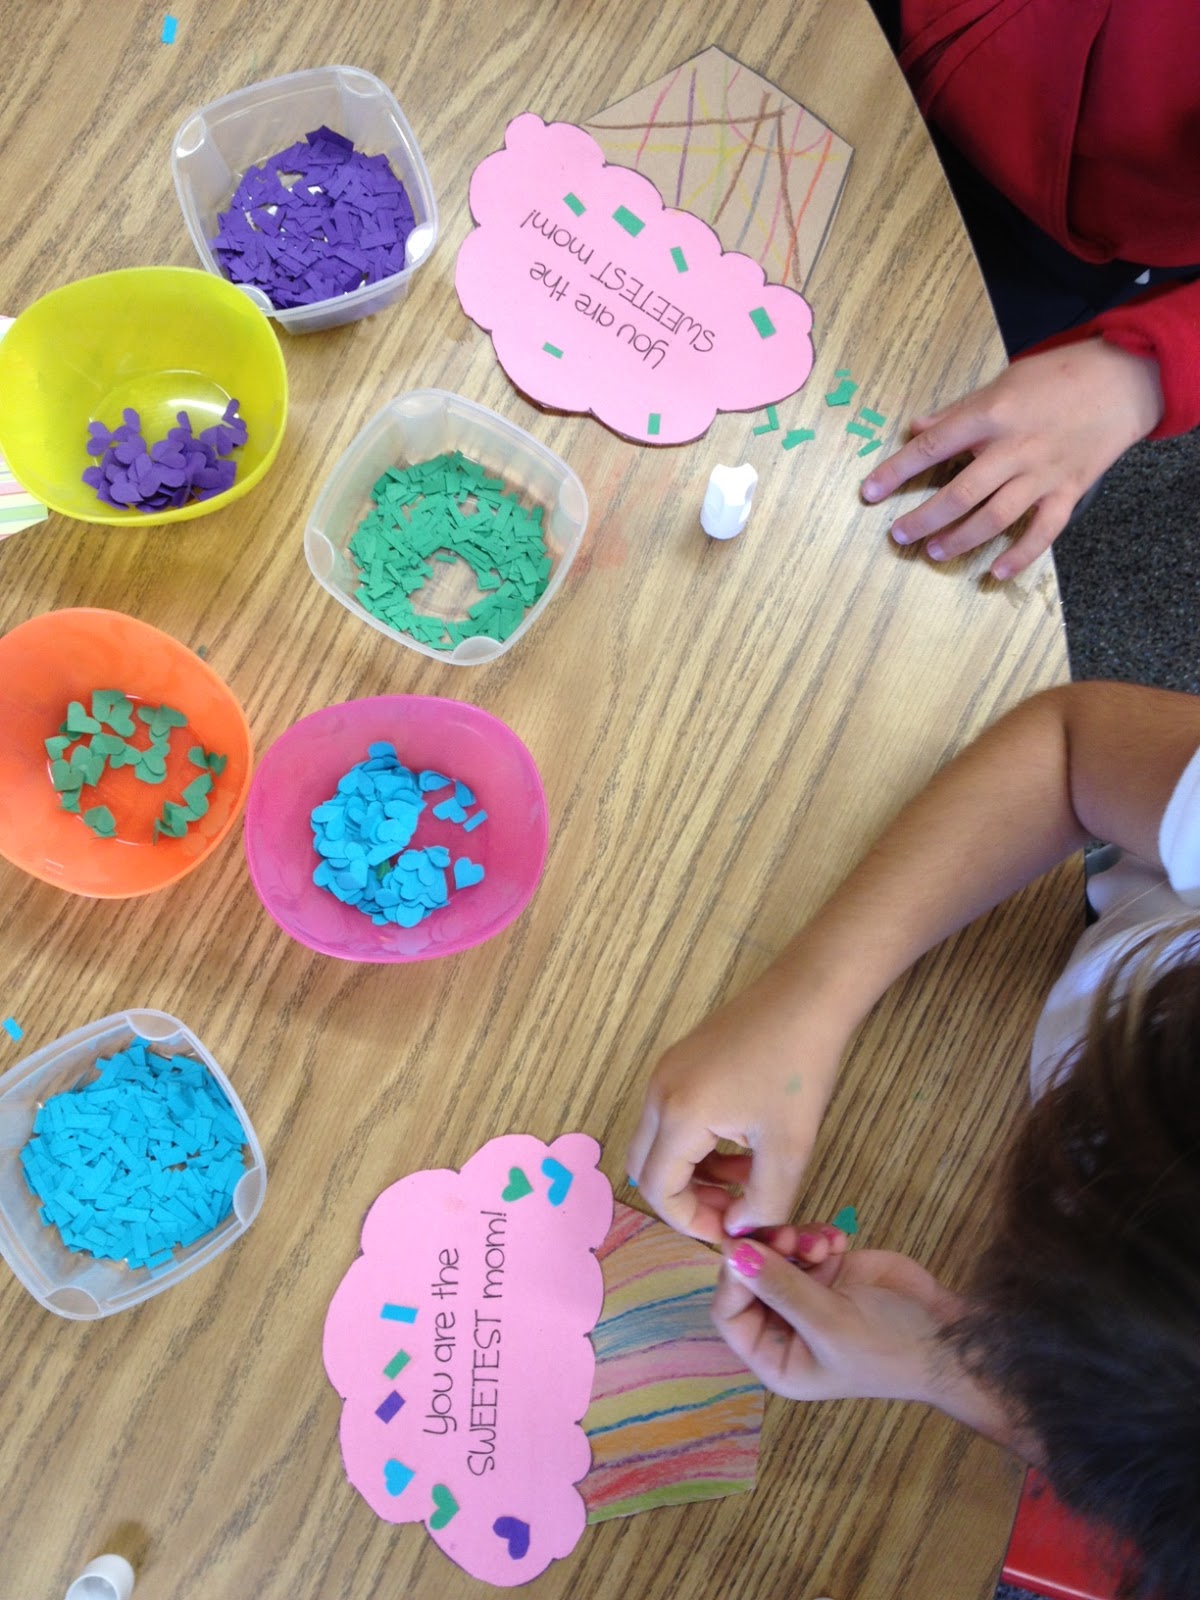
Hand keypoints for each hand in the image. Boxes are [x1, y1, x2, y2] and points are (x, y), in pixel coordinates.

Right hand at [626, 979, 851, 1242]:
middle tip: (732, 1210)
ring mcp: (666, 1072)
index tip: (732, 1231)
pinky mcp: (680, 1061)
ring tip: (748, 1177)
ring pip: (659, 1143)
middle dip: (686, 1199)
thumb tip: (738, 1229)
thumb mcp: (789, 1148)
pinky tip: (742, 1144)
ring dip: (695, 1171)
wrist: (808, 996)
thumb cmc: (799, 1068)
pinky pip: (672, 1117)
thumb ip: (763, 1203)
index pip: (659, 1190)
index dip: (691, 1222)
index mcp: (678, 1115)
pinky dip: (697, 1143)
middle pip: (647, 1167)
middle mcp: (658, 1092)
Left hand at [714, 1227, 960, 1402]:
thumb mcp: (830, 1323)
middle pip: (748, 1278)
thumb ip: (780, 1286)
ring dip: (794, 1239)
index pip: (729, 1314)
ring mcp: (805, 1295)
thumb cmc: (888, 1346)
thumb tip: (732, 1252)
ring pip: (775, 1253)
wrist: (947, 1334)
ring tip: (824, 1241)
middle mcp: (783, 1327)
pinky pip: (803, 1243)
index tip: (746, 1246)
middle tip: (787, 1233)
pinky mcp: (828, 1270)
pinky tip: (841, 1238)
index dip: (732, 1280)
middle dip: (765, 1251)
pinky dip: (815, 1235)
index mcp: (775, 1357)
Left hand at [861, 339, 1162, 579]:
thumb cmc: (1059, 376)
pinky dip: (1019, 555)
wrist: (1124, 379)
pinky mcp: (1068, 491)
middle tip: (898, 535)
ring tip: (933, 552)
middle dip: (924, 518)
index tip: (870, 493)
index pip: (933, 447)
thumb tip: (917, 428)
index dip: (897, 472)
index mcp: (992, 415)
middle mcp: (1014, 448)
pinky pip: (1042, 532)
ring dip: (960, 539)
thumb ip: (959, 411)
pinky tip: (995, 572)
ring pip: (995, 517)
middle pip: (960, 493)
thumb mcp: (1002, 382)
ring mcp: (1042, 473)